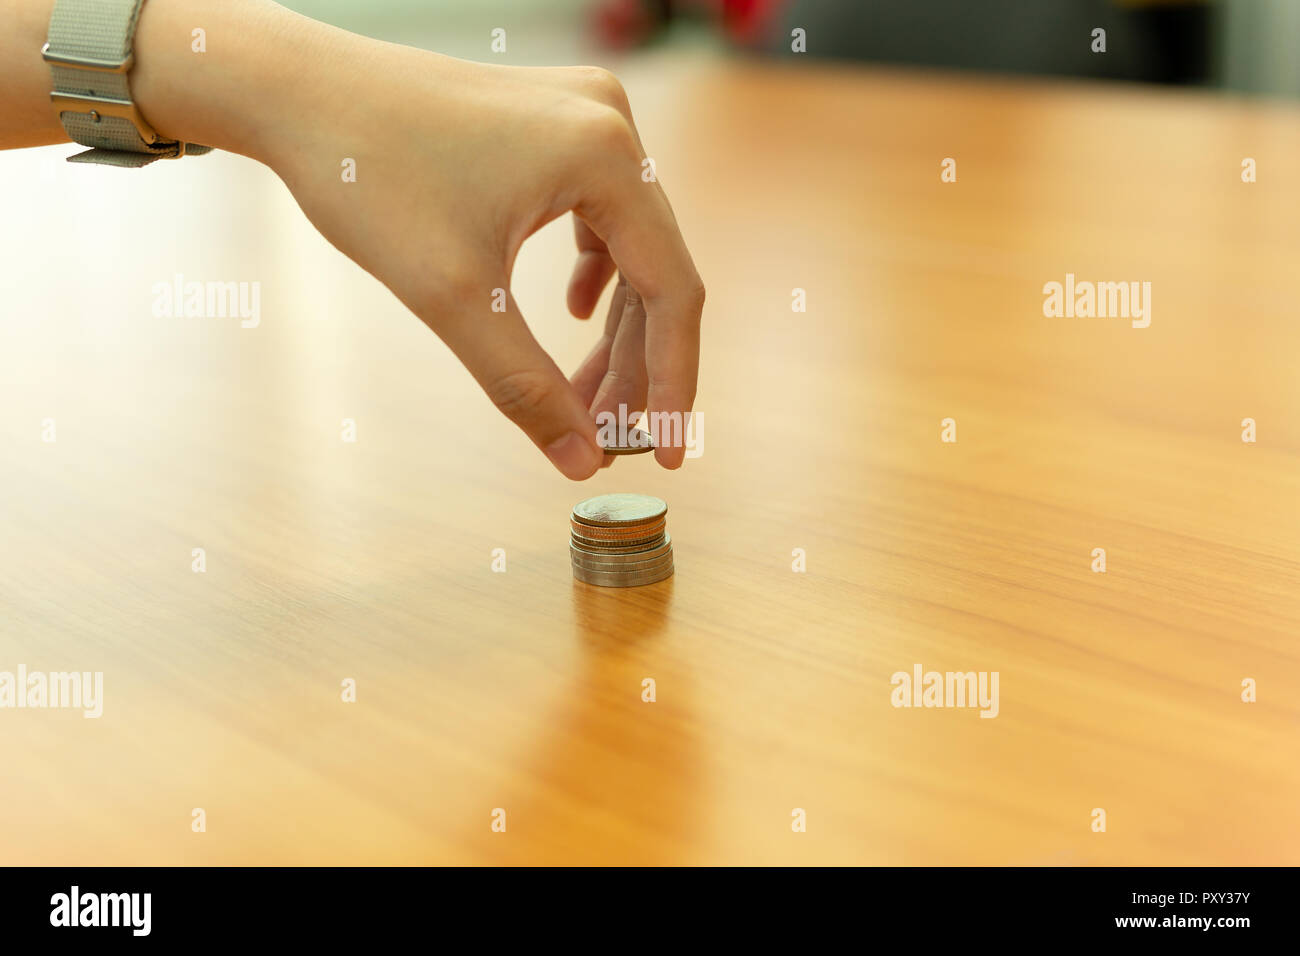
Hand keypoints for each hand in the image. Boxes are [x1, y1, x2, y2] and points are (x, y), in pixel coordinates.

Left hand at [266, 48, 702, 477]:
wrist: (298, 92)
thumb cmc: (368, 177)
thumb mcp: (454, 296)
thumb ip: (526, 386)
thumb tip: (582, 462)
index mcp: (605, 155)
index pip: (672, 290)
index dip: (673, 381)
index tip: (666, 453)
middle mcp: (611, 123)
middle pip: (654, 271)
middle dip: (633, 363)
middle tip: (609, 438)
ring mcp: (585, 117)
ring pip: (626, 248)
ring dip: (611, 327)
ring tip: (586, 395)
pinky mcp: (555, 125)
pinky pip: (598, 216)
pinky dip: (591, 275)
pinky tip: (572, 314)